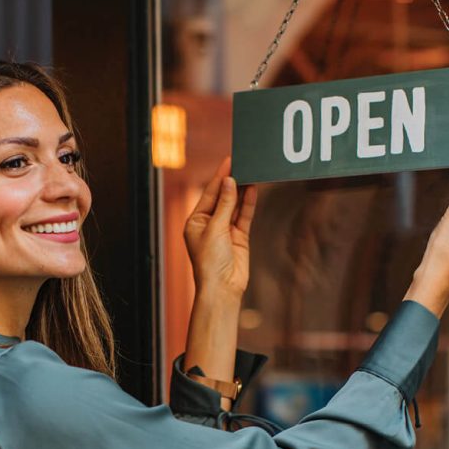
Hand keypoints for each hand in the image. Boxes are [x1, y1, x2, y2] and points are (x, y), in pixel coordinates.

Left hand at [184, 157, 257, 298]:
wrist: (222, 288)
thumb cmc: (210, 262)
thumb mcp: (215, 228)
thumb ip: (225, 205)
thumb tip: (230, 182)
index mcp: (195, 222)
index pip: (209, 194)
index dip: (220, 177)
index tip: (229, 160)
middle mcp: (209, 224)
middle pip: (222, 198)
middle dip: (232, 181)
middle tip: (243, 162)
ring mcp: (225, 230)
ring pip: (235, 205)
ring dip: (242, 190)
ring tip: (251, 172)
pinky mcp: (239, 237)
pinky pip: (244, 216)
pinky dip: (249, 203)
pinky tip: (253, 189)